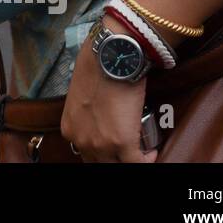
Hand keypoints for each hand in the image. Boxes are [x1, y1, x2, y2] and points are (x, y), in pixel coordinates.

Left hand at [60, 16, 157, 162]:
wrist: (110, 57)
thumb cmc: (97, 68)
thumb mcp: (81, 96)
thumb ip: (86, 114)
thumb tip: (98, 116)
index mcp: (70, 129)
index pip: (87, 154)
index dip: (105, 153)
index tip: (116, 149)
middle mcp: (81, 141)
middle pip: (100, 163)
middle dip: (116, 159)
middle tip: (130, 152)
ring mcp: (101, 144)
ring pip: (118, 165)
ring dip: (132, 160)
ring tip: (143, 152)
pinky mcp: (122, 142)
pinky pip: (137, 163)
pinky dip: (147, 159)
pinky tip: (152, 152)